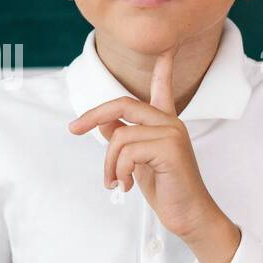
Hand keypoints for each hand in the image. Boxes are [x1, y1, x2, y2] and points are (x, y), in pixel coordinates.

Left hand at [67, 39, 219, 240]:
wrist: (189, 216)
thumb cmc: (166, 189)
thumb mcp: (137, 160)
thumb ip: (123, 137)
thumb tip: (103, 120)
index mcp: (164, 122)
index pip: (162, 87)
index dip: (163, 66)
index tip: (167, 46)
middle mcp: (170, 122)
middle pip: (122, 104)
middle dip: (92, 116)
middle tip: (73, 129)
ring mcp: (172, 133)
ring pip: (119, 136)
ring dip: (109, 163)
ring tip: (115, 181)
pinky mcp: (171, 149)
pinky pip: (127, 151)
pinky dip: (119, 171)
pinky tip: (126, 185)